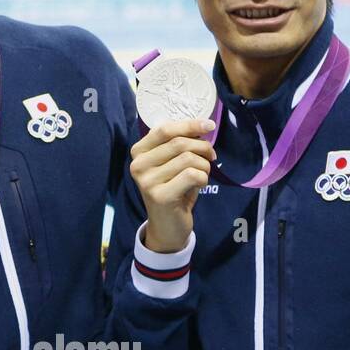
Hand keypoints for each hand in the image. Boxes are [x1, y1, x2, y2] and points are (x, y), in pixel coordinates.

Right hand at [129, 118, 216, 253]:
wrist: (167, 225)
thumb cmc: (173, 189)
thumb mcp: (172, 163)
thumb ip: (179, 144)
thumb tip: (203, 126)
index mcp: (138, 152)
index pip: (164, 129)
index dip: (189, 125)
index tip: (209, 125)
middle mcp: (138, 165)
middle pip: (179, 143)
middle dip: (203, 147)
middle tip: (211, 156)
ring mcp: (147, 181)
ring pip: (189, 159)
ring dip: (204, 166)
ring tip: (202, 174)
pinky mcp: (160, 196)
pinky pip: (193, 175)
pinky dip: (204, 178)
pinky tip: (199, 185)